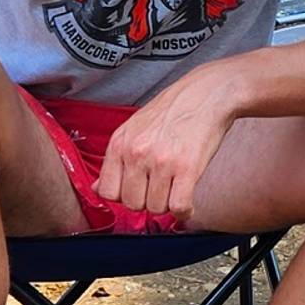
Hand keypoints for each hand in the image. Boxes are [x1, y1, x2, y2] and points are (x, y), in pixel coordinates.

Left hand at [96, 70, 235, 223]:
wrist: (207, 94)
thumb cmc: (172, 111)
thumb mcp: (134, 129)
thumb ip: (115, 160)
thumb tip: (98, 189)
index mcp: (120, 143)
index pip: (107, 192)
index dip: (123, 197)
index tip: (138, 190)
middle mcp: (137, 153)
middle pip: (132, 204)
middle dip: (147, 201)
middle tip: (160, 188)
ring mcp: (161, 162)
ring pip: (156, 208)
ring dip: (167, 204)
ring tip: (175, 189)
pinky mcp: (187, 169)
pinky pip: (178, 206)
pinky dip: (184, 211)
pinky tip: (188, 203)